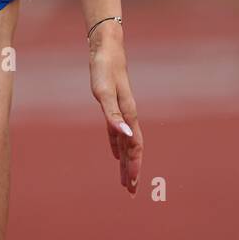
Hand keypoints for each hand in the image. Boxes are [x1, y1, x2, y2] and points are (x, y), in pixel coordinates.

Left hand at [89, 30, 142, 195]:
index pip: (135, 147)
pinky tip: (116, 155)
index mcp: (128, 115)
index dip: (134, 166)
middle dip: (133, 170)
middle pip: (133, 149)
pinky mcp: (113, 106)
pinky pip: (117, 133)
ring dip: (126, 162)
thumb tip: (125, 136)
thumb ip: (113, 115)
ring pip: (127, 143)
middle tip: (131, 191)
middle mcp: (128, 116)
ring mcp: (121, 111)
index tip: (133, 184)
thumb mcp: (103, 92)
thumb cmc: (104, 68)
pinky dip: (117, 146)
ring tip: (126, 179)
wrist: (106, 48)